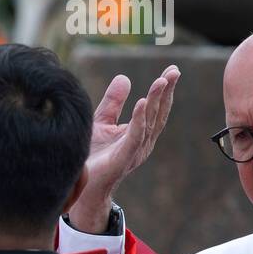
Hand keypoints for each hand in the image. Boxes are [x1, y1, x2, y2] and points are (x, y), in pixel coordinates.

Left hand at [68, 65, 179, 232]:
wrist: (78, 183)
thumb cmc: (92, 155)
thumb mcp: (102, 122)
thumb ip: (113, 102)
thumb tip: (124, 78)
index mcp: (139, 133)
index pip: (155, 108)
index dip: (164, 90)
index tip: (172, 70)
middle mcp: (142, 142)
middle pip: (158, 113)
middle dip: (166, 92)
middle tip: (174, 72)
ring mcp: (134, 150)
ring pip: (149, 122)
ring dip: (155, 101)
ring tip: (161, 81)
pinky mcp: (123, 158)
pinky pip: (134, 136)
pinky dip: (139, 119)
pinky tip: (142, 103)